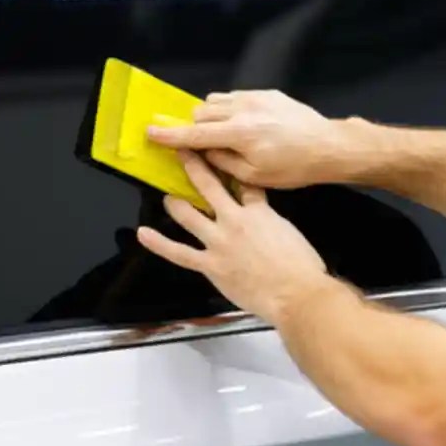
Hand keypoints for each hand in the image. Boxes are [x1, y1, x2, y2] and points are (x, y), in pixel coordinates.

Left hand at [136, 151, 333, 325]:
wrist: (296, 293)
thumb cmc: (302, 267)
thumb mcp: (290, 233)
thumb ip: (272, 223)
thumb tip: (265, 220)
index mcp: (259, 212)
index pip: (243, 184)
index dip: (230, 169)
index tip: (219, 158)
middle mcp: (235, 220)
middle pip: (211, 186)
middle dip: (195, 166)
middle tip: (183, 153)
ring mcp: (219, 242)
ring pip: (190, 215)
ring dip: (176, 202)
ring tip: (166, 195)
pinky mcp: (210, 264)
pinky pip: (179, 253)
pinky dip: (159, 244)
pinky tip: (144, 234)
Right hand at [146, 90, 370, 188]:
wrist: (329, 146)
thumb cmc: (294, 169)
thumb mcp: (255, 176)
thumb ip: (223, 162)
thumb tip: (203, 151)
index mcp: (239, 133)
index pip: (194, 133)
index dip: (169, 134)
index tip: (149, 131)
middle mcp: (243, 109)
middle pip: (201, 111)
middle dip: (194, 126)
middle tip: (200, 143)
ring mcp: (256, 97)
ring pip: (216, 100)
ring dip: (211, 115)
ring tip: (224, 134)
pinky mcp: (267, 93)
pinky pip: (236, 96)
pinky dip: (230, 108)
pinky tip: (245, 125)